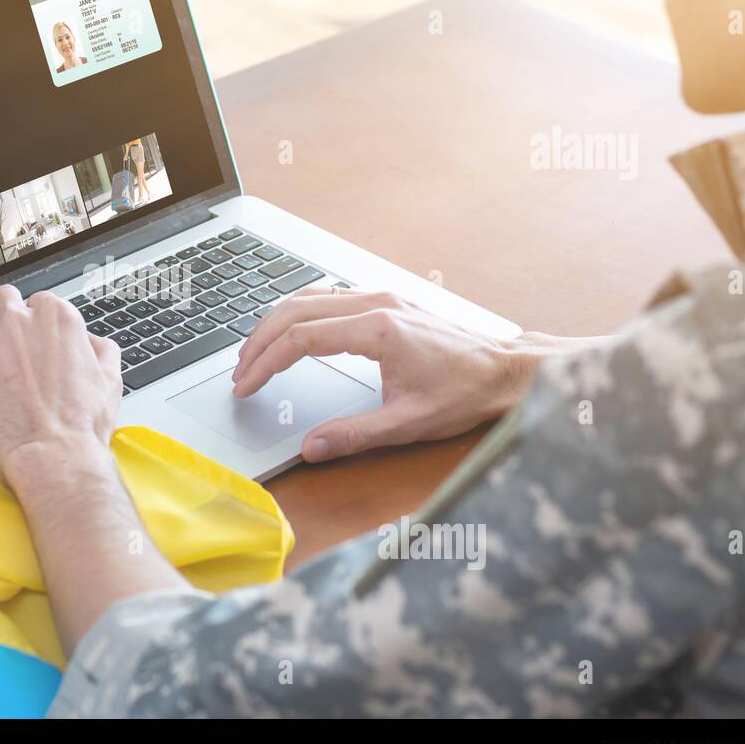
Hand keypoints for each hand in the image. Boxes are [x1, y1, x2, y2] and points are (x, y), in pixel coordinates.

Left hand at [0, 285, 122, 492]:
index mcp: (58, 319)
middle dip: (3, 313)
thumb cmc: (79, 424)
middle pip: (3, 297)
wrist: (52, 453)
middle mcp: (22, 320)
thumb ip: (102, 350)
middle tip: (4, 336)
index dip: (34, 319)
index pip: (38, 300)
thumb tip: (92, 343)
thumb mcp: (110, 381)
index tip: (31, 336)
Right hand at [232, 287, 533, 461]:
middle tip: (240, 373)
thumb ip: (354, 436)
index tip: (247, 385)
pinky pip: (327, 295)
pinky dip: (298, 311)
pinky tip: (288, 329)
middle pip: (295, 310)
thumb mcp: (408, 424)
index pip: (301, 338)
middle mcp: (375, 303)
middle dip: (259, 341)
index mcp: (378, 329)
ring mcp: (380, 296)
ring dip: (274, 322)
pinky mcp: (384, 299)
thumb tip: (311, 448)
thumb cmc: (464, 394)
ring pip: (308, 296)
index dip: (266, 363)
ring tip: (254, 354)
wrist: (504, 370)